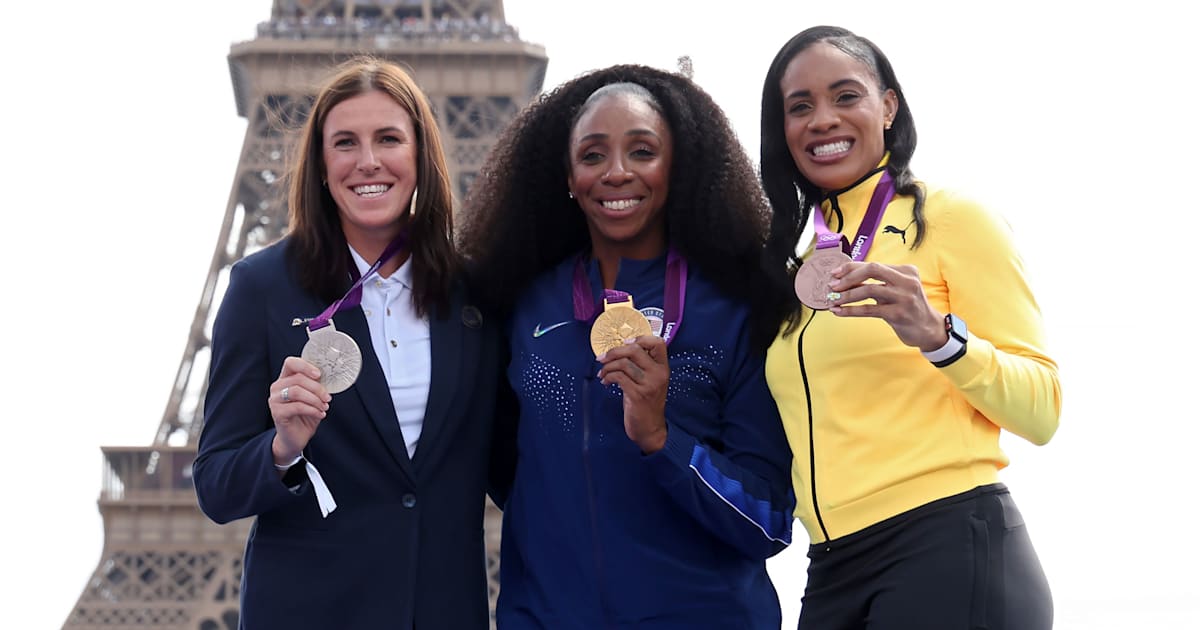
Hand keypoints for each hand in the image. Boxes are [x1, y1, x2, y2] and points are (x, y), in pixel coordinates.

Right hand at [268, 356, 331, 465]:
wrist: (296, 437)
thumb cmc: (305, 415)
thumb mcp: (313, 397)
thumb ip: (316, 385)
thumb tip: (330, 377)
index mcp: (286, 379)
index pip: (290, 363)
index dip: (305, 366)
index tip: (319, 374)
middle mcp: (277, 387)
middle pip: (298, 379)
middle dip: (317, 388)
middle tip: (327, 398)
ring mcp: (275, 400)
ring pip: (297, 392)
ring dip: (315, 399)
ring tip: (324, 407)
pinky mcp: (277, 412)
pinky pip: (297, 406)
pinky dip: (312, 410)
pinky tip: (320, 414)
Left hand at [598, 335, 668, 453]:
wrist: (650, 429)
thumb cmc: (647, 404)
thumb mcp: (650, 381)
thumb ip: (642, 366)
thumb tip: (619, 350)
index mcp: (663, 367)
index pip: (658, 342)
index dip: (640, 338)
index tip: (624, 343)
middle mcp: (658, 373)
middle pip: (634, 350)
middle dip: (614, 351)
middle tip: (602, 358)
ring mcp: (649, 384)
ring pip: (623, 364)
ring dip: (607, 367)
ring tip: (602, 373)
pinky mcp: (637, 395)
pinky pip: (618, 377)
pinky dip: (608, 377)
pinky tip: (605, 382)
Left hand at [827, 261, 946, 350]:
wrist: (929, 330)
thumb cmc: (907, 308)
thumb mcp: (895, 290)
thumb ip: (876, 283)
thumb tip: (844, 279)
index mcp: (906, 271)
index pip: (874, 264)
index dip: (851, 267)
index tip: (834, 273)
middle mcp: (907, 281)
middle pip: (872, 269)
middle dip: (849, 277)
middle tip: (832, 286)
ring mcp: (904, 297)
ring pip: (869, 290)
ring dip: (847, 295)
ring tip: (833, 301)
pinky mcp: (899, 314)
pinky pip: (869, 310)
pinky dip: (851, 310)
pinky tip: (839, 311)